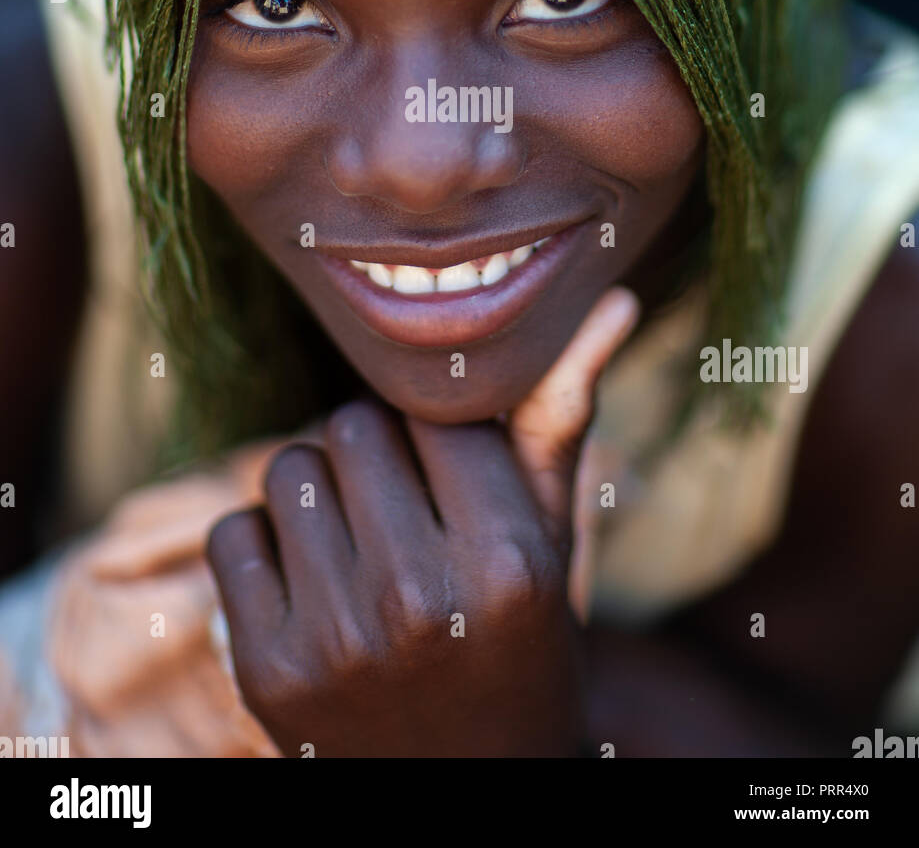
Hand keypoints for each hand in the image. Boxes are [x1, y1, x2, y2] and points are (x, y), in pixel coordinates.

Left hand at [206, 287, 639, 756]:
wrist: (462, 785)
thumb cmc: (516, 640)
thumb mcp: (548, 540)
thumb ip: (561, 419)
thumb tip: (616, 298)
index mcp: (508, 560)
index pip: (437, 412)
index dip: (440, 440)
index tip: (452, 485)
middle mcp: (422, 600)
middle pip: (354, 424)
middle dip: (376, 454)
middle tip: (402, 511)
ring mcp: (336, 640)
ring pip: (289, 467)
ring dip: (318, 491)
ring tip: (357, 542)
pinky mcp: (266, 669)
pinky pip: (232, 532)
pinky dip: (265, 545)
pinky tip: (311, 585)